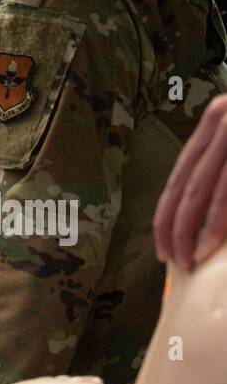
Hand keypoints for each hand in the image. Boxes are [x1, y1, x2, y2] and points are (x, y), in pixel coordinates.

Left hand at [155, 94, 226, 269]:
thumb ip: (218, 164)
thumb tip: (188, 212)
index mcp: (215, 121)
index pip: (179, 178)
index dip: (166, 217)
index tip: (162, 248)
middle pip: (192, 188)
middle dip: (180, 230)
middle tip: (178, 261)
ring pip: (217, 192)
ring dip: (207, 229)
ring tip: (198, 256)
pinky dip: (226, 217)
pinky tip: (221, 240)